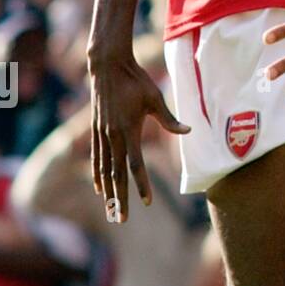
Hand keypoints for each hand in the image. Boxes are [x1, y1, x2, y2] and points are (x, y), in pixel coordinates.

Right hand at [89, 52, 188, 221]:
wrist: (108, 66)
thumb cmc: (136, 80)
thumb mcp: (155, 98)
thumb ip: (169, 119)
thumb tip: (188, 132)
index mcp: (128, 130)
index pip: (135, 165)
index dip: (141, 185)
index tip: (146, 202)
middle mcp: (112, 136)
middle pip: (117, 174)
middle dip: (120, 198)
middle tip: (121, 219)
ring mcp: (101, 134)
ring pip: (105, 169)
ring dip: (108, 191)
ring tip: (111, 210)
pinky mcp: (96, 130)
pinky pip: (96, 158)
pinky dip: (98, 174)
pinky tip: (100, 187)